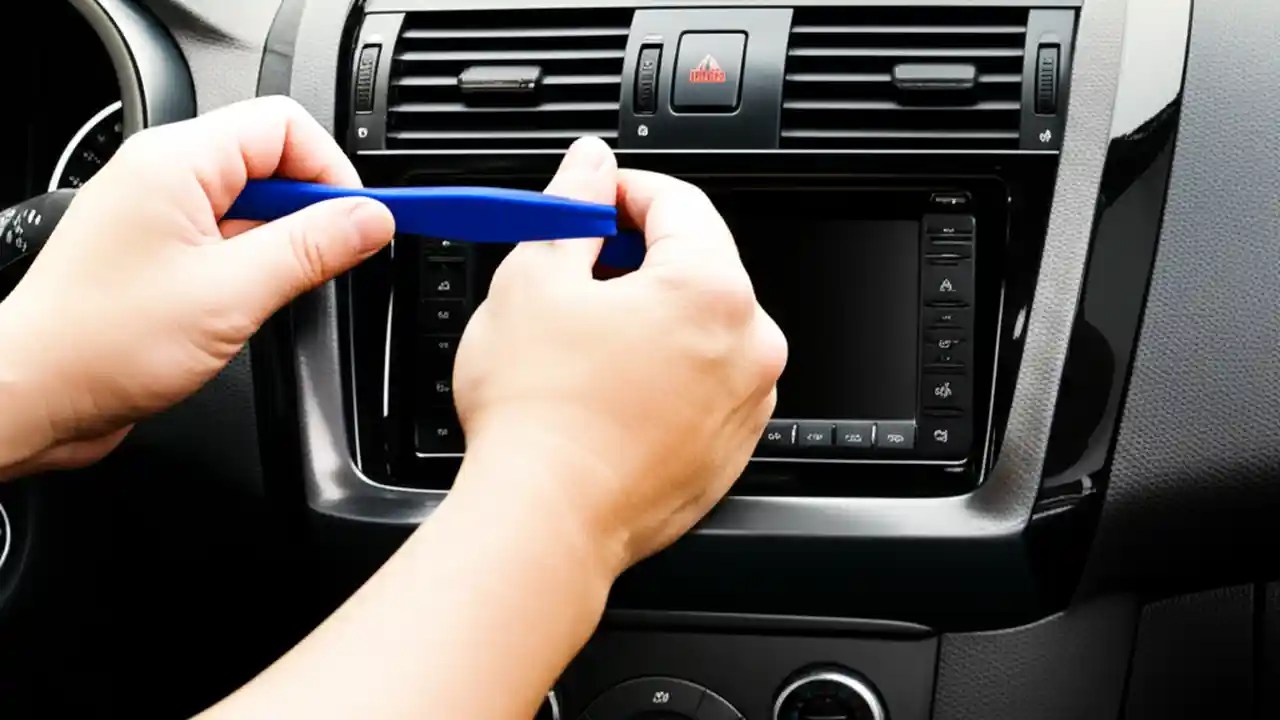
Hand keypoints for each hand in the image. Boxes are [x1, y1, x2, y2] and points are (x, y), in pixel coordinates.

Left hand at [0, 96, 393, 479]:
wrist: (33, 396)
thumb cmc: (99, 344)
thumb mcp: (231, 294)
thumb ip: (312, 249)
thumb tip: (371, 219)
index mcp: (177, 162)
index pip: (284, 127)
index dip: (334, 171)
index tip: (364, 221)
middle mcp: (165, 177)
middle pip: (274, 164)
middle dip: (313, 212)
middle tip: (334, 261)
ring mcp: (161, 216)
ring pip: (256, 207)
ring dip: (283, 245)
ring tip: (277, 292)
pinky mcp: (161, 255)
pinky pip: (230, 240)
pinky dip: (257, 267)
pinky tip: (252, 305)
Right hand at [451, 138, 786, 575]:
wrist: (545, 521)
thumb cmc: (538, 412)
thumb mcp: (535, 278)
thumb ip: (573, 206)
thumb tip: (590, 166)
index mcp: (713, 289)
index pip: (680, 201)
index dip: (623, 190)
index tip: (591, 199)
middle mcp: (750, 345)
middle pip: (697, 264)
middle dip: (636, 256)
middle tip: (576, 271)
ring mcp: (747, 403)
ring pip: (701, 328)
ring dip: (652, 316)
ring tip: (584, 341)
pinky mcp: (730, 449)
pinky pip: (703, 384)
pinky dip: (664, 372)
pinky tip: (609, 388)